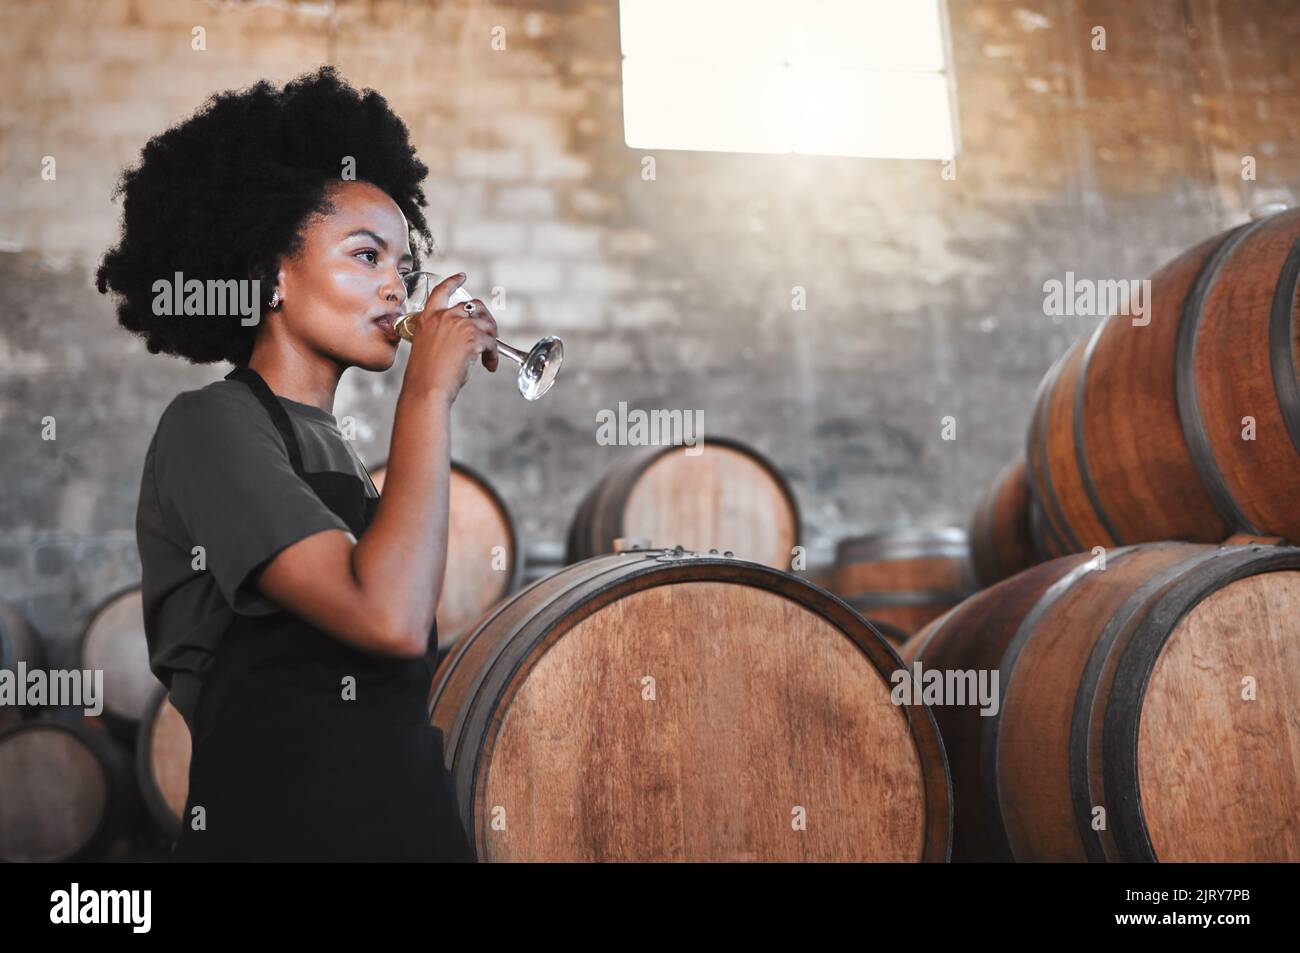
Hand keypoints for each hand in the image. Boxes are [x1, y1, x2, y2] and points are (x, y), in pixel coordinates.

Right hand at [400, 274, 498, 404]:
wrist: (426, 389)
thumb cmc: (425, 377)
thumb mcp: (426, 348)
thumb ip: (441, 336)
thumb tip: (463, 339)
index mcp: (427, 318)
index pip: (441, 291)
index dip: (453, 282)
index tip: (462, 276)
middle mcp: (443, 317)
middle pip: (474, 307)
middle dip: (485, 320)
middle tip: (488, 337)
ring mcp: (458, 325)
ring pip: (486, 325)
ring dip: (491, 341)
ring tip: (487, 359)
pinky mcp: (472, 337)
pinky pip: (492, 343)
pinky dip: (494, 356)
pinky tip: (489, 366)